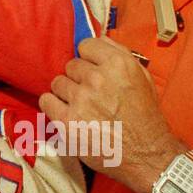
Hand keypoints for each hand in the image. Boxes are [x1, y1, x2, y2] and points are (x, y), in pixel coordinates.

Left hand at [40, 35, 182, 192]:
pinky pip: (45, 100)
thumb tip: (98, 38)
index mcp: (118, 64)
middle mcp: (97, 78)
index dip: (90, 59)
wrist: (147, 154)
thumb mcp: (143, 77)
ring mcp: (80, 100)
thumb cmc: (146, 116)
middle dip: (79, 78)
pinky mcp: (67, 121)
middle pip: (70, 65)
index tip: (94, 70)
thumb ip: (120, 54)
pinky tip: (67, 114)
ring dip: (66, 93)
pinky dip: (53, 106)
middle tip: (91, 94)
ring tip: (82, 106)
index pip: (85, 45)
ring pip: (57, 82)